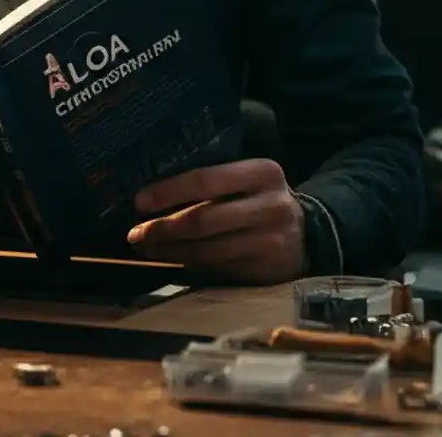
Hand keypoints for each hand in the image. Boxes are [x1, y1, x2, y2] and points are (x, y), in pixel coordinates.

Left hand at [126, 159, 305, 284]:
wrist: (305, 234)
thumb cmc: (257, 200)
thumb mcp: (244, 180)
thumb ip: (209, 183)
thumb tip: (149, 196)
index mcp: (262, 172)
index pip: (205, 180)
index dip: (168, 192)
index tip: (138, 201)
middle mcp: (270, 205)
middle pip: (203, 219)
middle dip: (162, 228)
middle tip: (136, 233)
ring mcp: (271, 240)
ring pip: (207, 250)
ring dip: (170, 251)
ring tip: (146, 248)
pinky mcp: (266, 269)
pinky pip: (217, 268)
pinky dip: (188, 265)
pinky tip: (171, 260)